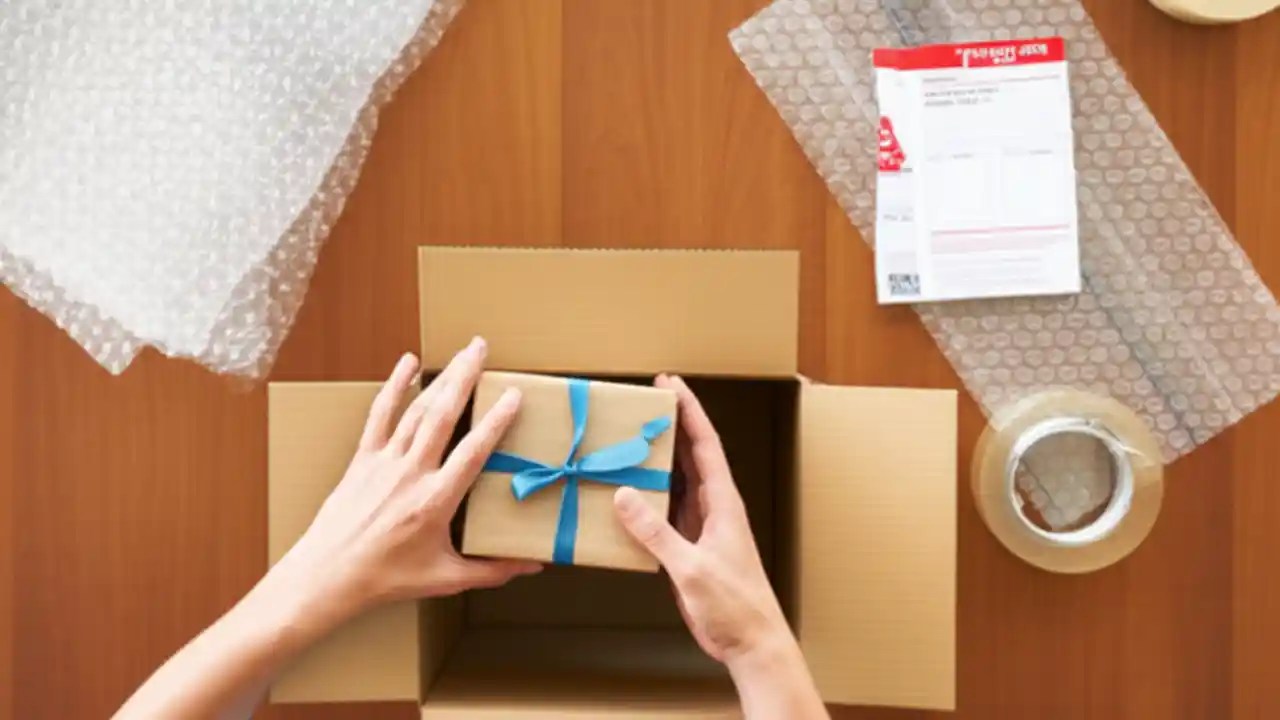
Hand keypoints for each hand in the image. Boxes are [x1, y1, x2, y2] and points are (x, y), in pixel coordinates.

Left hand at [115, 339, 541, 719]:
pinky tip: (408, 363)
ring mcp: (384, 462)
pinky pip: (380, 415)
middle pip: (442, 415)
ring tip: (462, 352)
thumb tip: (533, 565)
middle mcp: (411, 474)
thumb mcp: (445, 578)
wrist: (327, 576)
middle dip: (465, 377)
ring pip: (417, 410)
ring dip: (441, 377)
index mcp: (436, 501)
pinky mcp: (363, 460)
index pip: (473, 451)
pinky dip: (394, 386)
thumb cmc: (387, 579)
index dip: (496, 421)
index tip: (513, 395)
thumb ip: (492, 570)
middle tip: (482, 348)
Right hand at [612, 374, 788, 663]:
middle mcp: (713, 508)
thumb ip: (657, 533)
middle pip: (690, 455)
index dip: (689, 411)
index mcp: (723, 503)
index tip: (671, 384)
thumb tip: (624, 496)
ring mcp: (701, 527)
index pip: (705, 445)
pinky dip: (647, 499)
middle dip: (671, 425)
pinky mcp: (689, 548)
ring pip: (677, 482)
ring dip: (656, 460)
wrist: (751, 643)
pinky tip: (625, 494)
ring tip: (628, 438)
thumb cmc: (736, 606)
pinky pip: (666, 513)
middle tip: (644, 399)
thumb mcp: (692, 568)